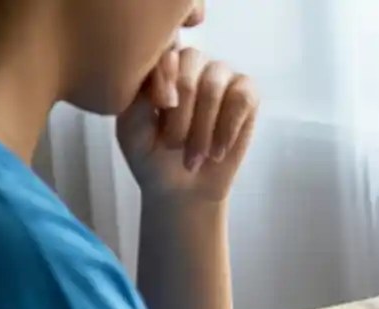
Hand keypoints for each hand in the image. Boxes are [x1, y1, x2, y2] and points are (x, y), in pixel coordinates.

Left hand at [117, 47, 258, 203]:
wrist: (180, 189)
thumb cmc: (151, 155)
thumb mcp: (131, 126)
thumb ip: (141, 93)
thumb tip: (170, 67)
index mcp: (160, 65)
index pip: (164, 48)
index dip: (165, 77)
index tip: (161, 109)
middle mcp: (192, 63)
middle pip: (192, 64)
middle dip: (182, 111)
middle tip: (175, 145)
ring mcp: (221, 76)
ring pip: (215, 83)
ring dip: (204, 126)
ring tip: (195, 156)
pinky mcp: (247, 95)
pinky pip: (242, 98)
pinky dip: (228, 128)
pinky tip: (217, 150)